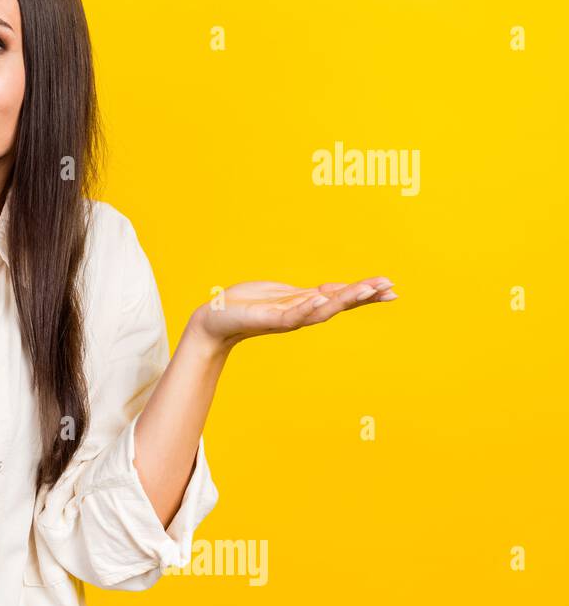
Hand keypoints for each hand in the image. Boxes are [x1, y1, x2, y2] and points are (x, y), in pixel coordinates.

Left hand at [189, 276, 397, 350]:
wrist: (215, 319)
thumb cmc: (248, 305)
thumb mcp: (284, 295)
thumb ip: (307, 295)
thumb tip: (332, 290)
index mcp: (306, 305)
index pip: (342, 297)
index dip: (366, 292)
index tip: (390, 286)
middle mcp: (301, 314)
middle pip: (340, 304)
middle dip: (365, 296)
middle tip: (390, 288)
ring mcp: (287, 318)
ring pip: (322, 310)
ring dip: (344, 300)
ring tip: (366, 289)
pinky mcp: (269, 320)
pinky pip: (292, 314)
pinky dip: (308, 306)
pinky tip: (322, 298)